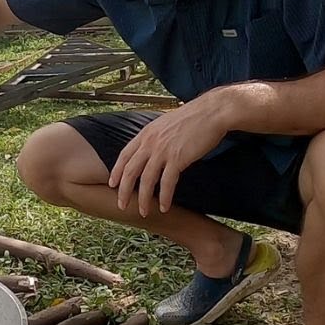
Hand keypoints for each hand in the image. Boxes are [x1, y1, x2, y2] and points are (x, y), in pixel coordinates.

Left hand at [108, 100, 227, 216]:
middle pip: (130, 170)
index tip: (113, 184)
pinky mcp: (178, 158)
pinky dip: (165, 197)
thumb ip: (156, 136)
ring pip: (146, 180)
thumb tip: (153, 148)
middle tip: (122, 205)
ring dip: (143, 199)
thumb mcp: (166, 123)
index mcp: (146, 133)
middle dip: (124, 191)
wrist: (212, 112)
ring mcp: (163, 150)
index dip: (117, 171)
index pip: (125, 155)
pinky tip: (164, 207)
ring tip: (143, 212)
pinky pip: (167, 182)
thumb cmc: (194, 117)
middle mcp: (150, 142)